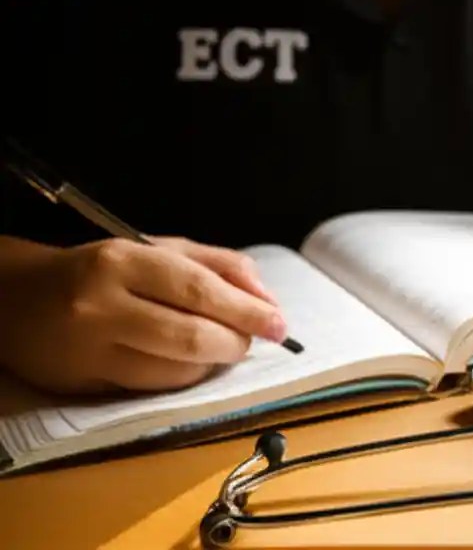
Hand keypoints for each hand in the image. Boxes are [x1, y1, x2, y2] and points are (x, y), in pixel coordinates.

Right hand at [0, 237, 285, 394]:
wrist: (16, 298)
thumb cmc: (101, 270)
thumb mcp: (157, 250)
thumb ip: (218, 267)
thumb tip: (266, 300)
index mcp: (123, 261)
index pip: (199, 290)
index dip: (247, 311)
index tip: (278, 324)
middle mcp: (102, 305)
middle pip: (191, 336)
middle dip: (236, 342)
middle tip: (252, 340)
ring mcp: (89, 349)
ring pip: (174, 371)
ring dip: (213, 365)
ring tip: (221, 349)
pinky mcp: (83, 384)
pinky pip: (151, 389)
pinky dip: (184, 379)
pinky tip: (189, 364)